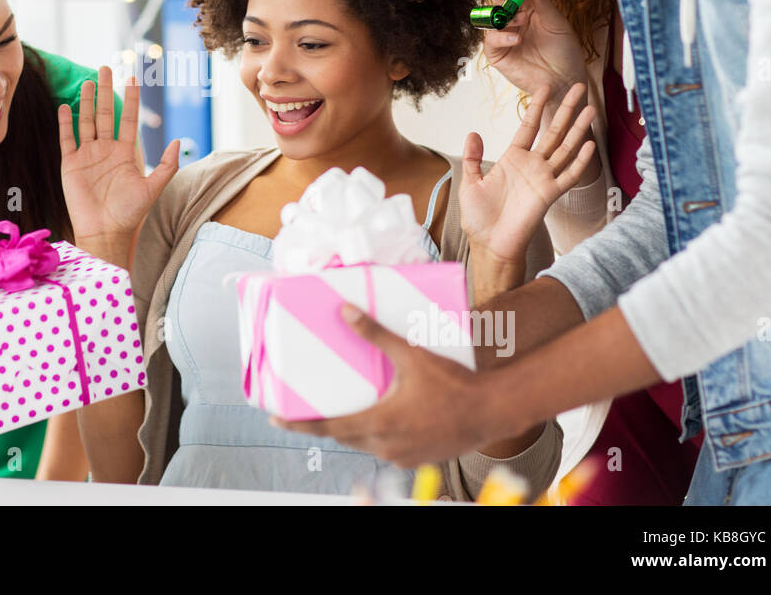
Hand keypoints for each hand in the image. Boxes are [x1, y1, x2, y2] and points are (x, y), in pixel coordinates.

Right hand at [58, 66, 180, 247]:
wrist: (105, 232)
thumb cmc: (130, 213)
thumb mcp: (153, 188)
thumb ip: (167, 165)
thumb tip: (179, 140)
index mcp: (125, 153)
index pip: (128, 119)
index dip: (130, 99)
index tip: (134, 78)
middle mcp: (106, 150)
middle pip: (104, 114)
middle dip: (105, 91)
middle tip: (105, 67)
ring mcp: (87, 156)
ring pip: (86, 122)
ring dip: (85, 102)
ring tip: (87, 81)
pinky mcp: (71, 164)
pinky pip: (67, 139)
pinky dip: (65, 123)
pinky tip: (65, 106)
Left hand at [274, 305, 507, 466]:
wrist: (494, 411)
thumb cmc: (454, 383)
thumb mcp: (411, 355)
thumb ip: (376, 334)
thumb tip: (346, 311)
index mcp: (379, 423)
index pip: (328, 428)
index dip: (300, 424)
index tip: (276, 420)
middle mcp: (386, 445)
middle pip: (344, 437)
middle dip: (325, 425)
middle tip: (307, 412)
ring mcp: (403, 456)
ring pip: (366, 445)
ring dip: (353, 430)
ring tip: (344, 412)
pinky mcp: (419, 459)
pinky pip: (387, 450)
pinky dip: (377, 437)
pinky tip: (381, 422)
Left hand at [460, 82, 595, 264]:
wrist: (489, 243)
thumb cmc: (479, 218)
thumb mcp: (470, 182)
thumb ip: (474, 158)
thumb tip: (473, 133)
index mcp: (512, 159)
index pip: (528, 127)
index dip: (536, 107)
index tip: (545, 87)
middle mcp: (532, 165)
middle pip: (553, 132)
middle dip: (565, 110)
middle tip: (579, 88)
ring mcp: (543, 178)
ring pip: (566, 148)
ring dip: (578, 129)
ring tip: (590, 109)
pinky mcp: (550, 194)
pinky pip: (569, 175)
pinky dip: (580, 161)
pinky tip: (589, 143)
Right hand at [483, 0, 585, 100]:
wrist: (565, 80)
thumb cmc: (565, 52)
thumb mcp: (558, 25)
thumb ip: (545, 5)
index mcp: (529, 9)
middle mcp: (513, 20)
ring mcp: (504, 36)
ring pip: (491, 17)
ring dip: (505, 14)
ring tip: (523, 19)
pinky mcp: (498, 54)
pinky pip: (490, 41)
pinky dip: (501, 37)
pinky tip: (518, 39)